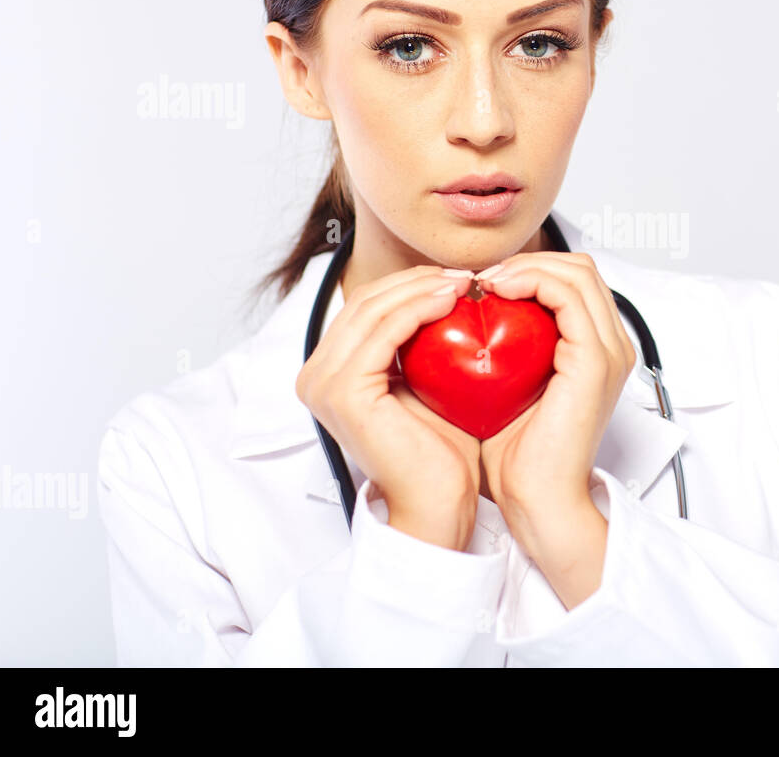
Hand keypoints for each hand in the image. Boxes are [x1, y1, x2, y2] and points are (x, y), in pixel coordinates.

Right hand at [295, 262, 481, 550]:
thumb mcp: (427, 384)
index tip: (457, 278)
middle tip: (464, 274)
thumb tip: (449, 293)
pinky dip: (419, 308)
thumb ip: (422, 346)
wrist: (438, 504)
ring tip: (464, 282)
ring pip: (374, 310)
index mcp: (328, 372)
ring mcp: (323, 383)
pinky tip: (451, 299)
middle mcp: (314, 376)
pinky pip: (384, 332)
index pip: (367, 308)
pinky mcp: (344, 392)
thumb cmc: (441, 452)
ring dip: (421, 287)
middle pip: (366, 302)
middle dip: (416, 280)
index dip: (410, 284)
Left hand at [476, 252, 636, 558]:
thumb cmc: (516, 456)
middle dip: (528, 260)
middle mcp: (612, 346)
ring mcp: (608, 352)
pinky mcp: (595, 361)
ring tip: (484, 284)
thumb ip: (500, 352)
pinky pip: (567, 295)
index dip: (529, 269)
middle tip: (480, 279)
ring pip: (576, 271)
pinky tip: (494, 293)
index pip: (572, 281)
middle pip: (580, 267)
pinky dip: (530, 281)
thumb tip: (459, 319)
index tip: (481, 285)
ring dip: (526, 265)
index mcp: (596, 351)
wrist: (538, 500)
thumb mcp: (504, 389)